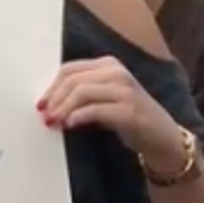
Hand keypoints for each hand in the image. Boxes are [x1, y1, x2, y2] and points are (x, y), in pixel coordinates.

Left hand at [39, 57, 184, 166]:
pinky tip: (70, 125)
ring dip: (63, 108)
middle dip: (54, 98)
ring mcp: (125, 90)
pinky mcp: (130, 110)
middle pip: (73, 80)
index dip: (52, 86)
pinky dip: (78, 117)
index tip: (40, 103)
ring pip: (82, 92)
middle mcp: (117, 73)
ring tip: (54, 122)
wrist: (162, 137)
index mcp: (108, 65)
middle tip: (45, 115)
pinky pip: (96, 110)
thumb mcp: (102, 99)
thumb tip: (48, 103)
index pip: (70, 69)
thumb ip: (80, 94)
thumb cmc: (127, 116)